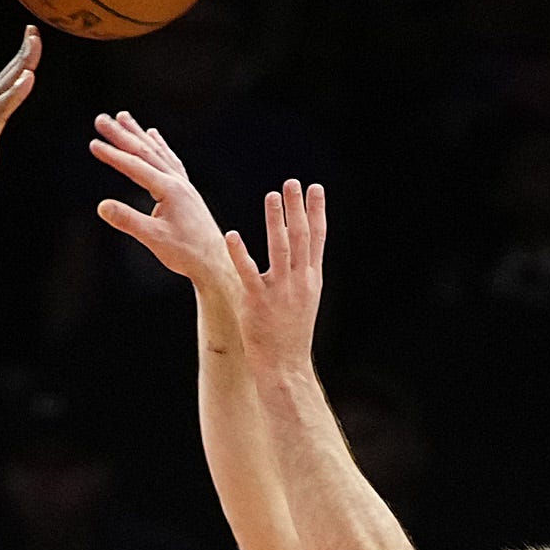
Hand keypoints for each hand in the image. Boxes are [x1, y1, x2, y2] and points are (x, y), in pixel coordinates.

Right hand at [89, 109, 235, 291]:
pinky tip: (153, 136)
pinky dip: (158, 145)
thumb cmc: (186, 252)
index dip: (113, 155)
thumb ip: (128, 220)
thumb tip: (101, 206)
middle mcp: (176, 180)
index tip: (93, 144)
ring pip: (157, 151)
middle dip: (121, 134)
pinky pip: (169, 159)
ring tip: (124, 118)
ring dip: (138, 134)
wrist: (215, 260)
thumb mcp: (153, 239)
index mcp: (168, 189)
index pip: (135, 166)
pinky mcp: (185, 190)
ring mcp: (182, 183)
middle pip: (145, 151)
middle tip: (101, 119)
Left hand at [223, 180, 330, 378]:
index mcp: (311, 279)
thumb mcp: (304, 300)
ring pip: (280, 249)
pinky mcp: (257, 302)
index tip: (316, 188)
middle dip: (297, 208)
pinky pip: (247, 273)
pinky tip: (232, 234)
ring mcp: (279, 291)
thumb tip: (297, 249)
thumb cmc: (291, 335)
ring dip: (275, 221)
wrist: (285, 367)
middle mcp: (299, 281)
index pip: (317, 239)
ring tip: (272, 196)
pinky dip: (240, 253)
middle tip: (292, 182)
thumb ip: (301, 274)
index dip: (317, 212)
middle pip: (300, 237)